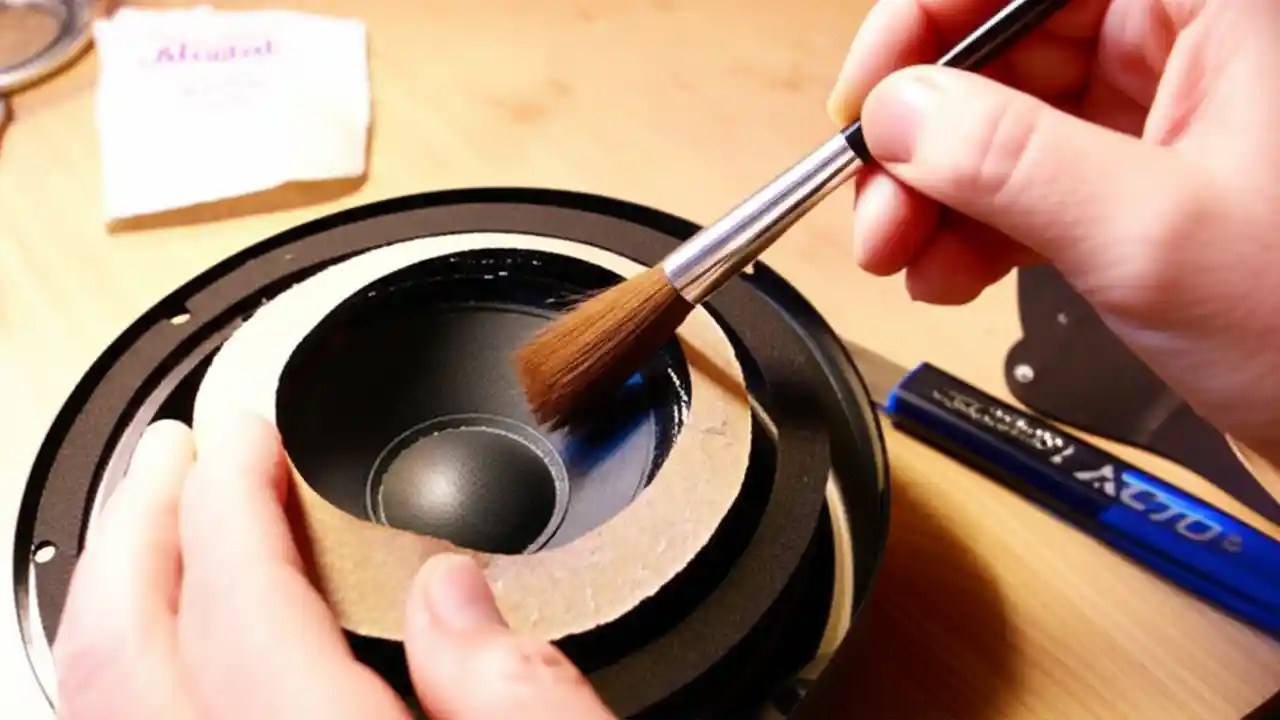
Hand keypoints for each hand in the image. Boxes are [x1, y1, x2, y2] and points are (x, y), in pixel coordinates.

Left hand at [52, 413, 616, 718]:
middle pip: (121, 648)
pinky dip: (133, 664)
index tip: (248, 430)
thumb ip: (518, 688)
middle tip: (174, 450)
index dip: (231, 492)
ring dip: (120, 591)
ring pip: (96, 698)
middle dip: (141, 525)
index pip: (238, 600)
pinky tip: (177, 637)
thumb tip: (455, 590)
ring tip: (161, 521)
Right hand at [828, 0, 1279, 465]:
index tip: (869, 92)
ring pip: (999, 117)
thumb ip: (1013, 161)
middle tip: (877, 207)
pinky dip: (971, 224)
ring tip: (902, 257)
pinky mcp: (1133, 178)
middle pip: (1000, 44)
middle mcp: (1183, 41)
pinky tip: (948, 271)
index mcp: (1213, 8)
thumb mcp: (1151, 235)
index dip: (930, 16)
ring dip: (933, 189)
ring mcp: (1155, 112)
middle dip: (923, 132)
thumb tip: (900, 112)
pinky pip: (1022, 178)